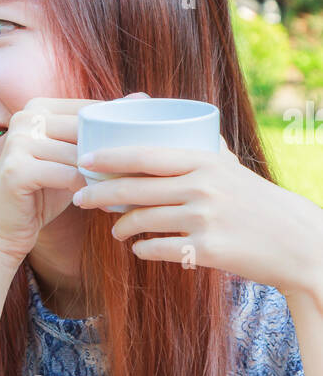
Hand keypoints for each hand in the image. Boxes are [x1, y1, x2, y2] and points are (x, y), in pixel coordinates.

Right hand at [0, 93, 146, 269]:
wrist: (5, 229)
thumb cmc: (43, 192)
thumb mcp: (73, 158)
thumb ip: (98, 130)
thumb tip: (143, 96)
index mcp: (37, 107)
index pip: (89, 110)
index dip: (114, 132)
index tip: (139, 152)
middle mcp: (24, 117)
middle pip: (84, 131)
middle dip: (112, 154)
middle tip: (137, 174)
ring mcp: (17, 141)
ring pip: (78, 154)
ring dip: (102, 175)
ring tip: (121, 190)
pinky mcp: (15, 169)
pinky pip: (66, 175)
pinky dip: (85, 189)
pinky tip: (96, 202)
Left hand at [72, 133, 322, 296]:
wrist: (293, 241)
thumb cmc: (258, 202)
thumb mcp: (233, 167)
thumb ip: (205, 147)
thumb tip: (179, 125)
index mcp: (205, 162)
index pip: (145, 155)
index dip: (110, 158)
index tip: (84, 161)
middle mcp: (202, 187)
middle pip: (134, 189)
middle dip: (100, 194)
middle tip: (81, 199)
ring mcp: (203, 219)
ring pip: (142, 221)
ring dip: (120, 226)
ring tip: (115, 230)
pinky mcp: (206, 250)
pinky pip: (158, 249)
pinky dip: (142, 250)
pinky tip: (138, 249)